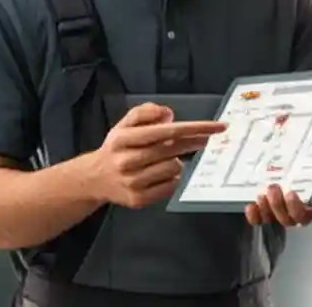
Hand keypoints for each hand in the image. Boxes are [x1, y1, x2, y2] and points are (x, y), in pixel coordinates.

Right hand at [87, 102, 226, 209]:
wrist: (94, 178)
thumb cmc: (116, 148)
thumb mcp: (124, 123)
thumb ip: (145, 112)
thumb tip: (168, 115)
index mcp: (124, 138)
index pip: (167, 131)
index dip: (195, 128)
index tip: (217, 127)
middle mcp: (127, 160)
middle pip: (173, 150)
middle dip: (194, 142)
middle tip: (207, 139)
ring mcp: (133, 182)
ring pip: (174, 169)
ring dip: (176, 162)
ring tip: (163, 159)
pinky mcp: (138, 199)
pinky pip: (171, 187)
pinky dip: (172, 179)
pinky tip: (161, 174)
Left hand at [245, 144, 311, 225]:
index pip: (310, 212)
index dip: (298, 208)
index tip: (292, 193)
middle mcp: (307, 206)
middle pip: (291, 218)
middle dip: (279, 207)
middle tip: (274, 188)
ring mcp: (291, 204)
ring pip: (277, 218)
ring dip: (267, 210)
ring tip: (261, 195)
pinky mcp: (280, 198)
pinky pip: (267, 213)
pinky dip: (257, 213)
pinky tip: (251, 205)